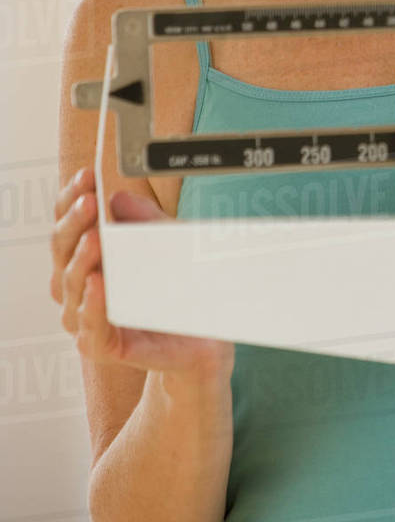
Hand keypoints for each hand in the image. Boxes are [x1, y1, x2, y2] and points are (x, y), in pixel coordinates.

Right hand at [50, 166, 233, 377]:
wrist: (203, 334)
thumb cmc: (176, 285)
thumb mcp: (165, 241)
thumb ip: (144, 219)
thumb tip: (117, 198)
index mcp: (88, 255)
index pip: (69, 223)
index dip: (71, 199)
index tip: (87, 176)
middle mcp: (79, 284)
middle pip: (62, 248)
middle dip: (74, 222)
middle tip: (90, 202)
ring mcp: (86, 316)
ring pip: (69, 285)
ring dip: (80, 258)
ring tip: (95, 237)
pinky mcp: (102, 345)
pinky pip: (89, 326)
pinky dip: (91, 303)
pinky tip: (99, 282)